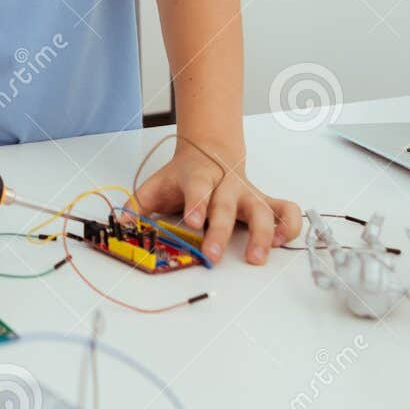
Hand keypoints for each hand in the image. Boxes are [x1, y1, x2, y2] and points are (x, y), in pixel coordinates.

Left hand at [132, 145, 301, 264]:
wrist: (209, 151)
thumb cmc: (182, 176)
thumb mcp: (155, 185)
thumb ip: (136, 206)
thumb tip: (121, 226)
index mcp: (198, 177)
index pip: (198, 188)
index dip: (196, 204)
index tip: (193, 222)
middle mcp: (226, 185)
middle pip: (227, 205)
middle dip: (221, 231)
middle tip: (213, 254)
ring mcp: (248, 192)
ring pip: (263, 210)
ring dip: (262, 234)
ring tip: (256, 257)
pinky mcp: (265, 201)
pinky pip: (286, 210)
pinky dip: (289, 225)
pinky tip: (279, 242)